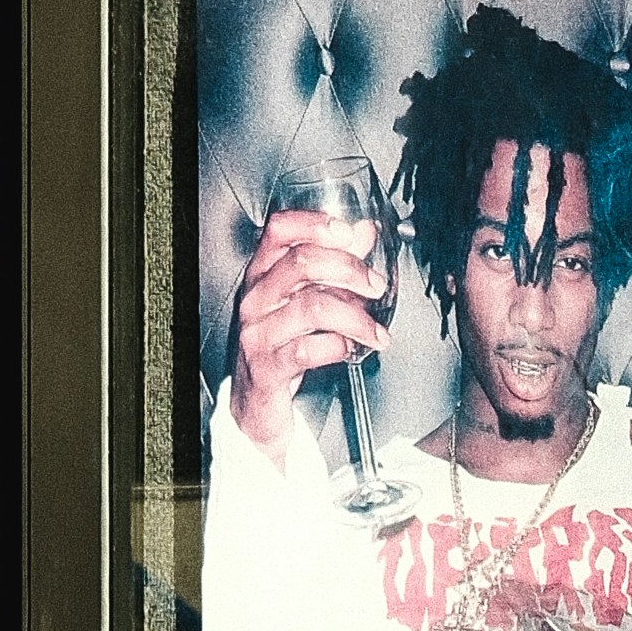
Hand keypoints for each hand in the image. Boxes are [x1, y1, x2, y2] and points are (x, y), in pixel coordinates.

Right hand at [224, 190, 396, 452]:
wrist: (255, 405)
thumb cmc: (280, 346)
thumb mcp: (304, 298)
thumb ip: (334, 264)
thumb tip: (363, 233)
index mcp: (262, 274)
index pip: (280, 229)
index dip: (316, 224)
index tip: (349, 233)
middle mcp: (256, 298)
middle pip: (302, 262)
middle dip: (350, 270)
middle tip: (376, 285)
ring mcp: (258, 333)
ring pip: (312, 307)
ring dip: (356, 316)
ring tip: (375, 330)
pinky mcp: (267, 368)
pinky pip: (308, 349)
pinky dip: (339, 346)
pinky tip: (352, 348)